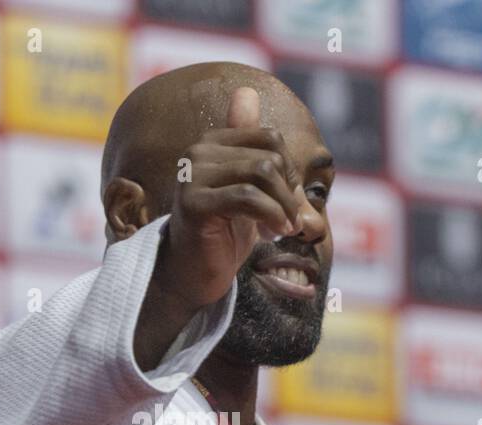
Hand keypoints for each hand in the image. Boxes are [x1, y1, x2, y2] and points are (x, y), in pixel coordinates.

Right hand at [156, 86, 302, 311]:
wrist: (192, 276)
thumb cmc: (223, 235)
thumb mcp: (249, 190)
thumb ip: (256, 151)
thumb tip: (247, 91)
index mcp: (212, 143)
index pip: (269, 137)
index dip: (289, 172)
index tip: (288, 203)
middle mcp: (198, 152)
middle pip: (270, 156)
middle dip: (289, 193)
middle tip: (289, 223)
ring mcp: (192, 176)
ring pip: (262, 172)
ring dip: (283, 207)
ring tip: (282, 230)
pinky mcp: (194, 203)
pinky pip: (248, 197)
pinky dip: (271, 216)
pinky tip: (270, 235)